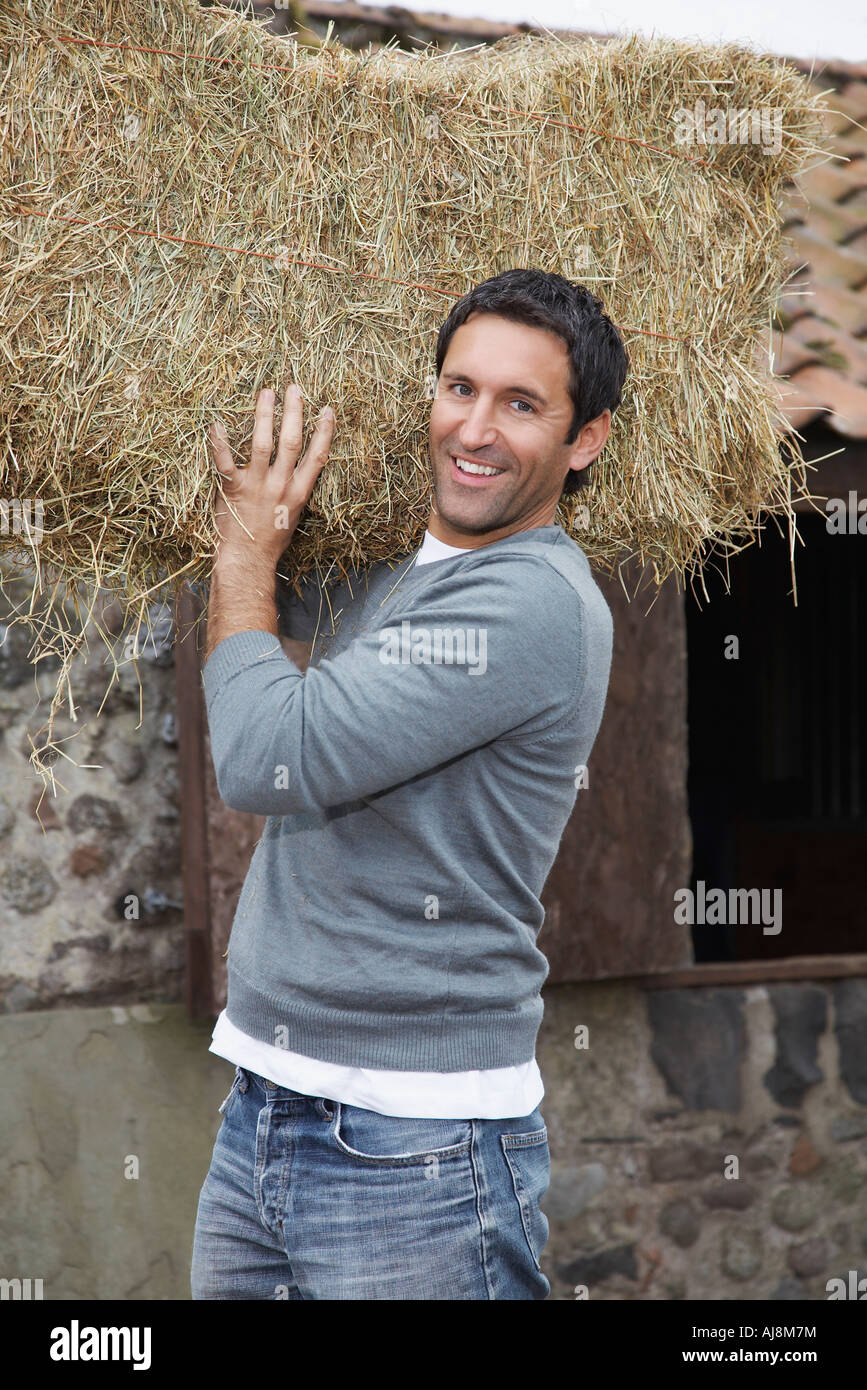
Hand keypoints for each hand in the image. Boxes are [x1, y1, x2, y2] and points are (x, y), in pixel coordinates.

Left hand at [208, 384, 333, 568]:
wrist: (248, 560)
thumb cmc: (270, 540)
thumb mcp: (294, 515)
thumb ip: (296, 490)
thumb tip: (301, 469)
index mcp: (298, 492)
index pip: (317, 455)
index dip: (324, 431)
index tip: (326, 409)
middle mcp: (280, 485)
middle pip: (291, 442)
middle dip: (294, 412)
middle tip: (294, 388)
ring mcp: (257, 486)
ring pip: (263, 444)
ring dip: (265, 416)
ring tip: (266, 393)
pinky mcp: (233, 490)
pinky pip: (225, 462)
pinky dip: (219, 443)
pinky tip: (217, 424)